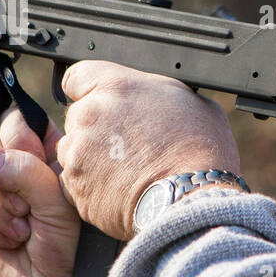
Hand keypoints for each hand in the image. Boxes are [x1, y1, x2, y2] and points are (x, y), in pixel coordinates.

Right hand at [0, 107, 80, 276]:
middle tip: (29, 207)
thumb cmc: (72, 243)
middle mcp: (17, 168)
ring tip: (25, 230)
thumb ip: (27, 173)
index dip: (18, 136)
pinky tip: (11, 240)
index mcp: (45, 155)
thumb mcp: (59, 203)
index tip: (33, 158)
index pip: (19, 121)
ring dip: (1, 207)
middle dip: (8, 179)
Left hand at [57, 61, 240, 240]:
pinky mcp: (75, 188)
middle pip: (77, 117)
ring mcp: (78, 152)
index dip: (90, 93)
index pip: (77, 78)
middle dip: (96, 130)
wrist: (192, 199)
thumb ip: (159, 94)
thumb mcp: (193, 101)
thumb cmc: (201, 152)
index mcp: (117, 87)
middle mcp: (90, 114)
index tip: (103, 106)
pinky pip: (76, 185)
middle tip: (128, 147)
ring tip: (126, 173)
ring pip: (74, 152)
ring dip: (91, 160)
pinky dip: (93, 189)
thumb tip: (158, 99)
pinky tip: (121, 192)